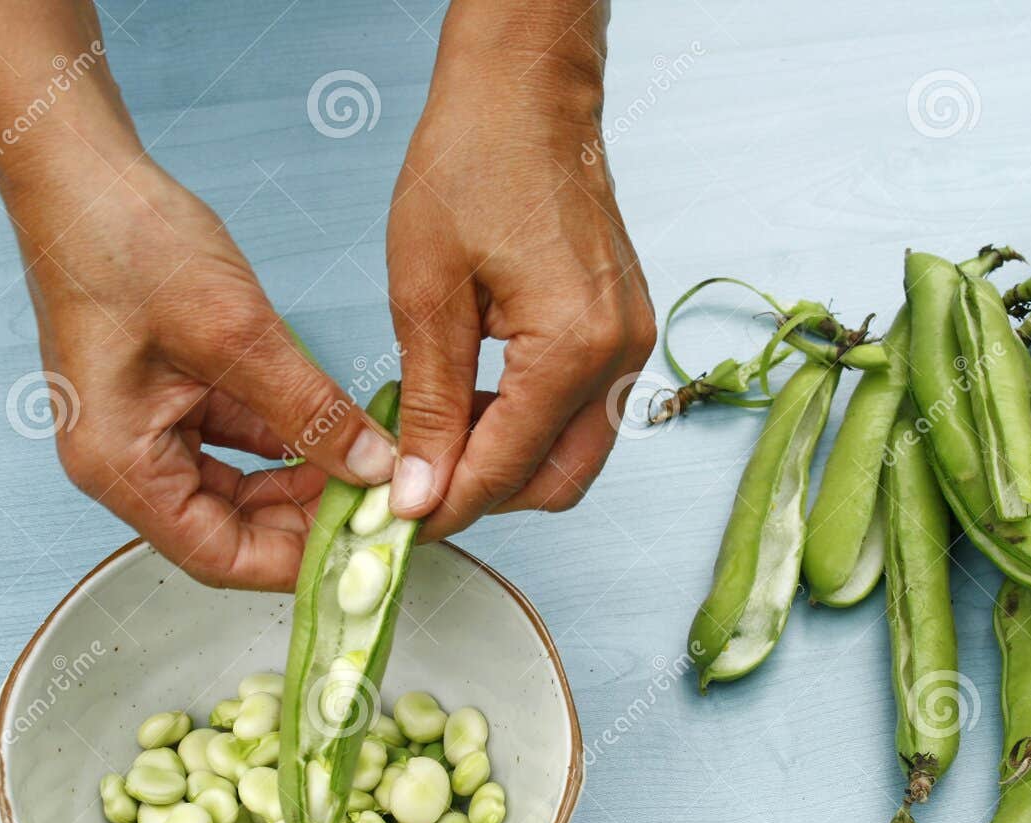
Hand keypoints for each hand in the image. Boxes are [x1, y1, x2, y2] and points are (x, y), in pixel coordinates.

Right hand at [5, 155, 398, 589]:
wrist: (78, 167)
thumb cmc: (126, 242)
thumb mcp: (235, 334)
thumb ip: (308, 411)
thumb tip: (373, 467)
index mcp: (119, 465)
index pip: (217, 555)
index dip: (294, 564)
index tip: (361, 551)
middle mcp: (124, 460)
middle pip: (229, 527)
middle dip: (306, 521)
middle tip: (381, 507)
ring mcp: (143, 427)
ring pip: (238, 485)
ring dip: (301, 481)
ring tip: (370, 469)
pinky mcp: (165, 393)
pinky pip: (234, 438)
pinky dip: (285, 439)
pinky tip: (338, 428)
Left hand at [385, 0, 656, 536]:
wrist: (525, 94)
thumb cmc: (475, 163)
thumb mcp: (425, 294)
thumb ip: (430, 405)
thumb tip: (421, 489)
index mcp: (573, 347)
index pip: (508, 467)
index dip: (448, 504)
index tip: (400, 521)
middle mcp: (619, 355)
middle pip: (557, 481)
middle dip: (486, 496)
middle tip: (417, 486)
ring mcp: (630, 343)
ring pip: (573, 454)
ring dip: (508, 464)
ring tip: (438, 440)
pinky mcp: (624, 330)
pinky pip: (582, 411)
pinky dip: (530, 426)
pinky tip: (476, 404)